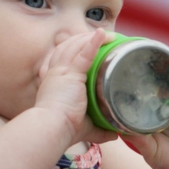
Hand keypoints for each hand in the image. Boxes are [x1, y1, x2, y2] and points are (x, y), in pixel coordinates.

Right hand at [32, 29, 109, 144]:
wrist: (53, 128)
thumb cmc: (64, 129)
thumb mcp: (84, 127)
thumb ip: (100, 129)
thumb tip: (115, 133)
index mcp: (54, 81)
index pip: (61, 58)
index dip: (73, 49)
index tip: (87, 46)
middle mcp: (54, 72)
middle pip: (67, 47)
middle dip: (83, 39)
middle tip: (102, 38)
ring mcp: (60, 71)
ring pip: (75, 46)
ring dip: (91, 38)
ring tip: (107, 35)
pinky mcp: (68, 73)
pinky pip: (83, 53)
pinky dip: (93, 42)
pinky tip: (103, 34)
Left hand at [124, 77, 168, 168]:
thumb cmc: (168, 163)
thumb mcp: (149, 152)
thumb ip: (138, 140)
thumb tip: (119, 129)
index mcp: (152, 119)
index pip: (143, 102)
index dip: (136, 93)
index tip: (126, 79)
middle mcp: (166, 113)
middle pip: (160, 94)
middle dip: (154, 83)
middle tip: (146, 67)